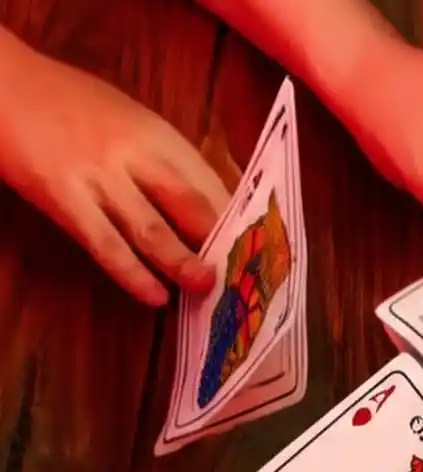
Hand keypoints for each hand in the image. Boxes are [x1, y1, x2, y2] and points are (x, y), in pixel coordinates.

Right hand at [0, 29, 228, 305]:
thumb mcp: (129, 117)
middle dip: (220, 245)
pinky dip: (133, 274)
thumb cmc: (69, 102)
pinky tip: (154, 296)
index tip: (256, 249)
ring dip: (183, 264)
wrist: (1, 82)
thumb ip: (163, 156)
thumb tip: (205, 203)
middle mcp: (135, 153)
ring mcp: (98, 176)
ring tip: (205, 289)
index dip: (236, 219)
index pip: (211, 181)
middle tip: (242, 278)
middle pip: (191, 205)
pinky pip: (105, 244)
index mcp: (159, 132)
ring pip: (153, 230)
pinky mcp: (63, 198)